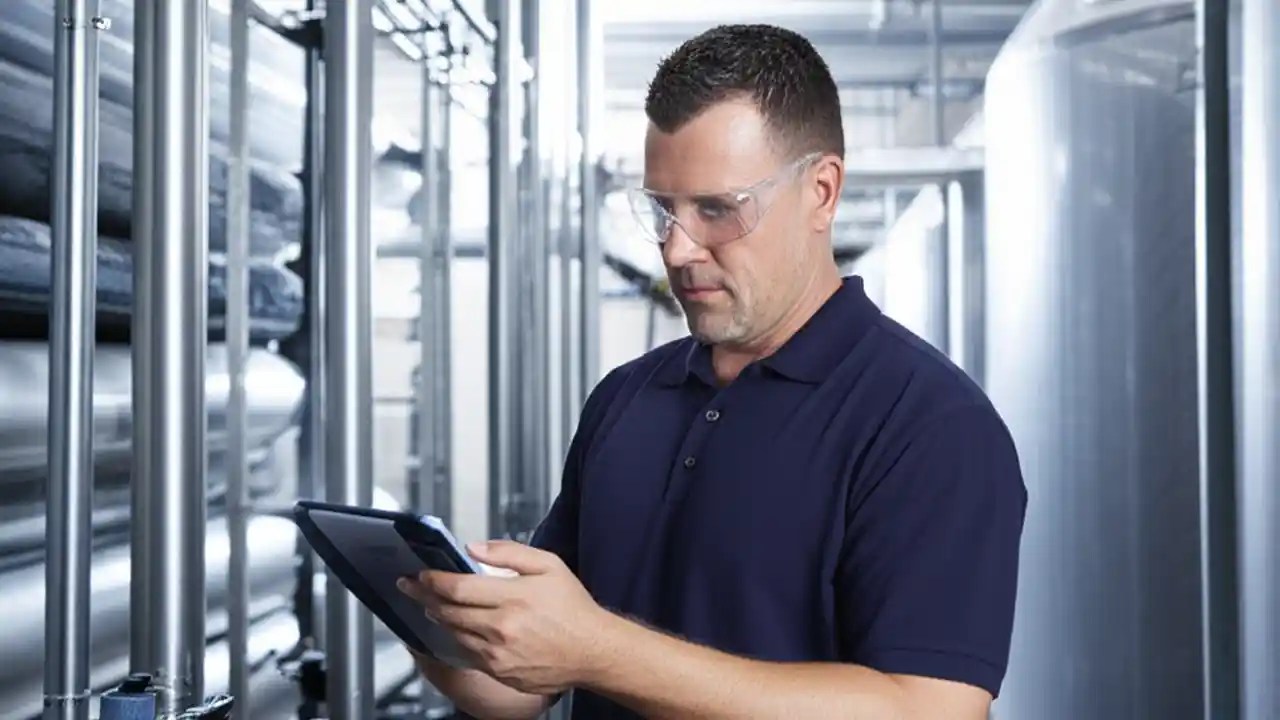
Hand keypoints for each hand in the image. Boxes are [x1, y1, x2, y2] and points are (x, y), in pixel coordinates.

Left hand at [397, 540, 613, 694]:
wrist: (592, 650)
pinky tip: (455, 627)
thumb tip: (473, 548)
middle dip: (424, 596)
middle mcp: (501, 627)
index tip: (419, 574)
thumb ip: (509, 553)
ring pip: (454, 633)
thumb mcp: (549, 565)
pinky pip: (467, 653)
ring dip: (438, 618)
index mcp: (513, 597)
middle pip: (448, 611)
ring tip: (431, 605)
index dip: (432, 580)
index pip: (457, 587)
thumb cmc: (573, 608)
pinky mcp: (499, 671)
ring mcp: (498, 653)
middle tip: (410, 587)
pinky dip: (457, 638)